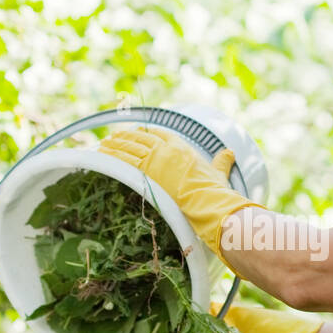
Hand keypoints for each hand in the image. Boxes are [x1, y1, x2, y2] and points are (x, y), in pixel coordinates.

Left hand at [98, 126, 263, 274]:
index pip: (159, 134)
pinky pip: (123, 160)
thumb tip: (230, 152)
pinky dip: (111, 155)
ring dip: (115, 144)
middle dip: (126, 136)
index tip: (138, 132)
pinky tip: (102, 154)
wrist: (207, 200)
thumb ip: (222, 161)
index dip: (146, 133)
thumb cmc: (214, 189)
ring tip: (104, 143)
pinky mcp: (145, 171)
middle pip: (140, 137)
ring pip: (129, 146)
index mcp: (181, 146)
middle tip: (114, 136)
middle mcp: (166, 149)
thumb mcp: (219, 171)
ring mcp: (154, 159)